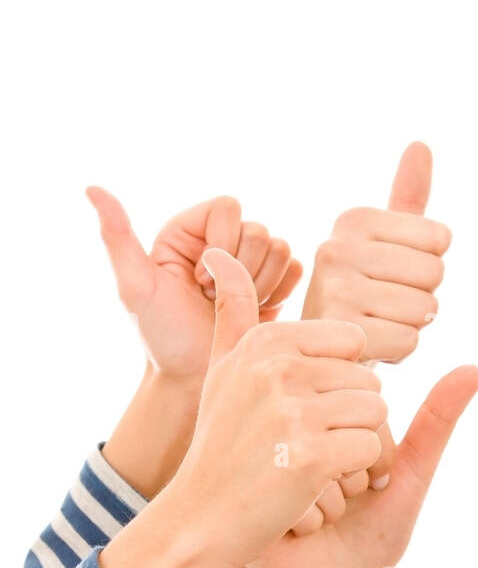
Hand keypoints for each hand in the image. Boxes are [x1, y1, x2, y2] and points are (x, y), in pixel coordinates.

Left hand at [87, 187, 301, 384]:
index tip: (200, 282)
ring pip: (281, 247)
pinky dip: (280, 294)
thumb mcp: (134, 287)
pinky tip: (254, 313)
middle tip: (215, 301)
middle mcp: (221, 240)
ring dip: (260, 286)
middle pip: (259, 228)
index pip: (229, 206)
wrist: (194, 380)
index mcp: (189, 231)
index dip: (222, 244)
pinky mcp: (274, 284)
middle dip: (242, 271)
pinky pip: (295, 269)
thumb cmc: (162, 337)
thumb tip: (91, 188)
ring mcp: (250, 262)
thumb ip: (116, 237)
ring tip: (233, 310)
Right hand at [167, 249, 385, 567]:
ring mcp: (292, 411)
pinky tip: (318, 484)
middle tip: (306, 448)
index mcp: (267, 341)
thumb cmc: (220, 448)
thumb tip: (221, 255)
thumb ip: (236, 313)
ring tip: (314, 464)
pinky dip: (355, 474)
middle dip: (351, 419)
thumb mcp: (222, 371)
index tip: (305, 411)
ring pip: (376, 413)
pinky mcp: (309, 455)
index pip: (351, 342)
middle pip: (369, 379)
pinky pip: (372, 450)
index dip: (340, 382)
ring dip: (356, 447)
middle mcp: (278, 367)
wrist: (203, 521)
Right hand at [250, 365, 477, 567]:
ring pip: (320, 451)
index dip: (378, 446)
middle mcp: (286, 424)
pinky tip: (298, 533)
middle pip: (344, 418)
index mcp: (322, 409)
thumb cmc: (374, 533)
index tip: (364, 475)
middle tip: (338, 499)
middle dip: (356, 470)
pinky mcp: (247, 491)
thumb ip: (437, 419)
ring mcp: (262, 457)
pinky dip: (310, 519)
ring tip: (319, 515)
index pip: (366, 396)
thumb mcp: (409, 471)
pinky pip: (296, 486)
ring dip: (334, 498)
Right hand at [301, 142, 450, 363]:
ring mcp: (335, 289)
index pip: (440, 239)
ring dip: (411, 326)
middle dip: (422, 298)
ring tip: (378, 324)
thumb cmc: (362, 297)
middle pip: (435, 273)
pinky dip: (399, 352)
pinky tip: (372, 345)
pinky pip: (409, 340)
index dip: (428, 266)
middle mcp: (336, 247)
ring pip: (424, 308)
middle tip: (386, 306)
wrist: (320, 352)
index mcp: (353, 220)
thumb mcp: (383, 243)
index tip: (393, 276)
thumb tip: (421, 145)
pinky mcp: (341, 331)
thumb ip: (405, 198)